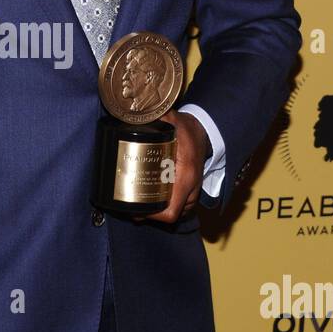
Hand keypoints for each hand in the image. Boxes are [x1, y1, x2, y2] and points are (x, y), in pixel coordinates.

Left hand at [132, 109, 208, 225]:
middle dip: (149, 214)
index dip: (153, 215)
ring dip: (156, 212)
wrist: (203, 131)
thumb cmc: (186, 129)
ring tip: (135, 204)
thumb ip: (155, 118)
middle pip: (170, 215)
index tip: (136, 208)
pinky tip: (149, 201)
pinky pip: (179, 207)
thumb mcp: (171, 121)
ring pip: (175, 213)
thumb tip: (136, 116)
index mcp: (186, 176)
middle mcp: (191, 188)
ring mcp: (193, 192)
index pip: (170, 211)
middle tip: (129, 207)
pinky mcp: (191, 192)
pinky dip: (164, 207)